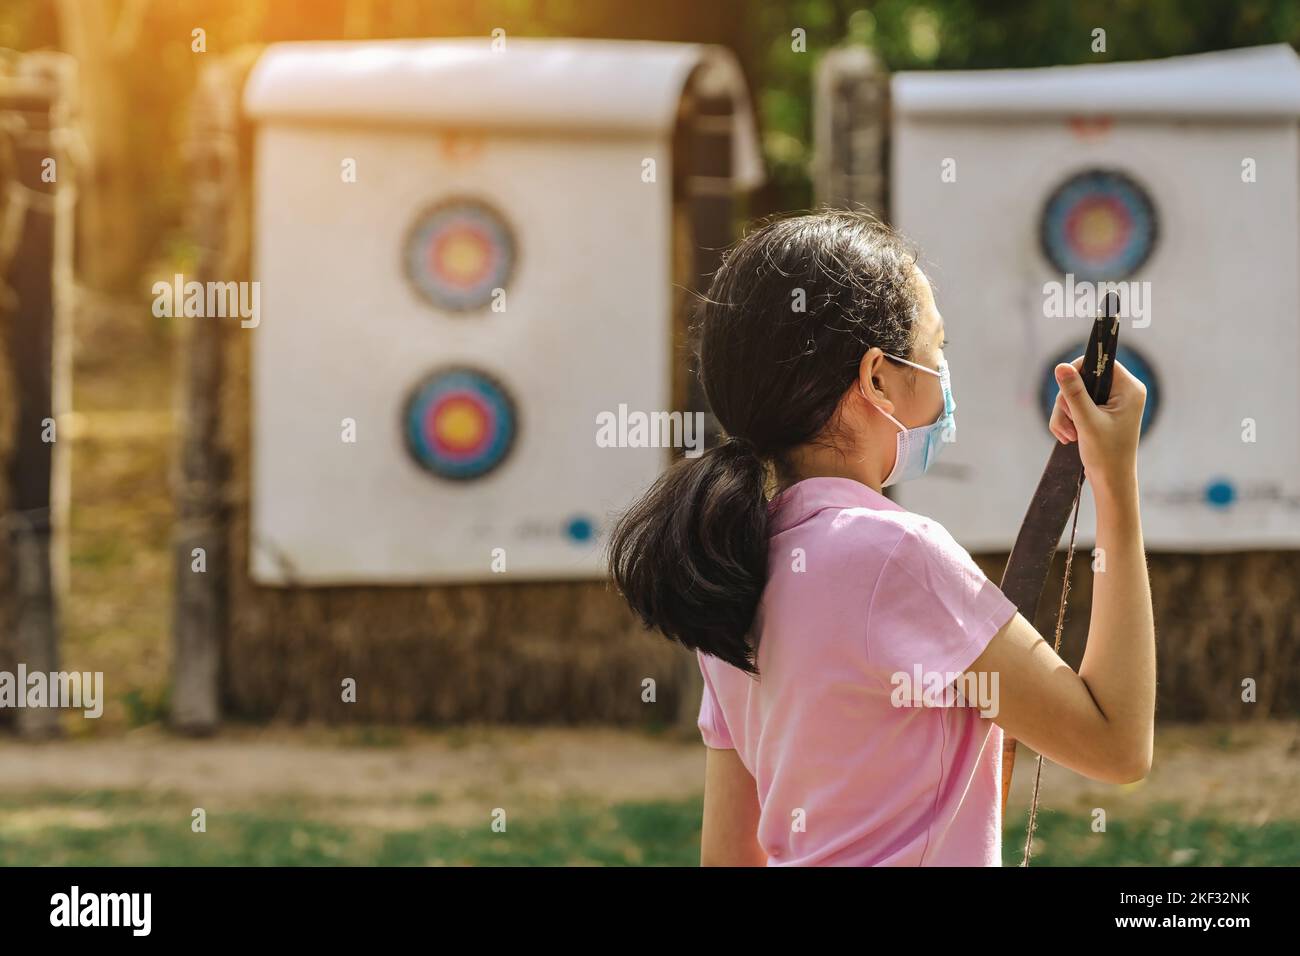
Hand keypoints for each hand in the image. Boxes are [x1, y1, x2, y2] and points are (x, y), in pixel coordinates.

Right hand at [1049, 356, 1145, 493]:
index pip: (1101, 362)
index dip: (1079, 371)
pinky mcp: (1100, 413)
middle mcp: (1122, 392)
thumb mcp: (1086, 421)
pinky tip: (1069, 436)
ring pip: (1075, 394)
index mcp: (1129, 389)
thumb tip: (1061, 366)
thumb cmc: (1106, 453)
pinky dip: (1067, 420)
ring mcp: (1111, 403)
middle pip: (1083, 379)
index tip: (1065, 388)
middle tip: (1070, 423)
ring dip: (1065, 414)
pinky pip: (1076, 406)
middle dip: (1068, 401)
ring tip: (1069, 435)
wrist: (1111, 481)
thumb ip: (1074, 392)